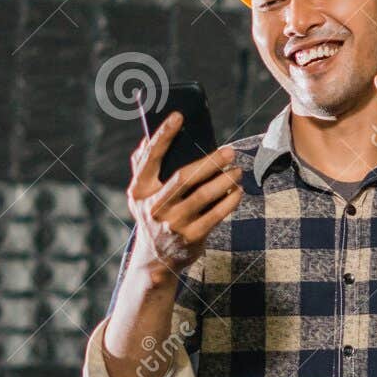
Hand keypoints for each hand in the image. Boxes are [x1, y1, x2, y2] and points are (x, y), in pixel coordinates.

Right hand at [126, 112, 242, 277]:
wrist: (156, 260)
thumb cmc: (154, 215)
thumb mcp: (141, 194)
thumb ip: (141, 165)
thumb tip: (147, 135)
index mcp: (139, 191)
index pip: (150, 158)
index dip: (163, 136)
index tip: (178, 116)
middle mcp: (154, 207)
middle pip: (184, 177)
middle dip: (210, 162)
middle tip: (229, 150)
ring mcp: (172, 224)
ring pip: (204, 195)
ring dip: (225, 180)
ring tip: (237, 170)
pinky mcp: (191, 238)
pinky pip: (216, 214)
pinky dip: (229, 200)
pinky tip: (237, 191)